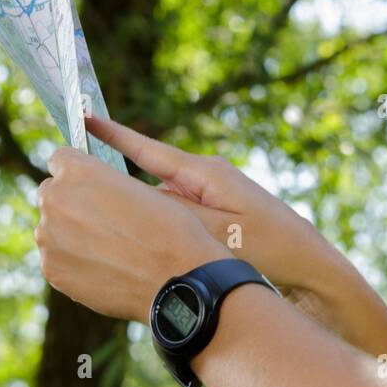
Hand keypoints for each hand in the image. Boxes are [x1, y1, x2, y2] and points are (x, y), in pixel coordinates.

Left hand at [35, 146, 231, 321]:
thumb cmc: (168, 227)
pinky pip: (56, 257)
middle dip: (71, 200)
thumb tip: (86, 189)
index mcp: (78, 170)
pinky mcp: (51, 269)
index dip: (78, 169)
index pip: (59, 158)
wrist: (176, 277)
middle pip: (51, 193)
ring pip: (52, 227)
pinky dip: (74, 259)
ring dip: (71, 231)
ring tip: (108, 246)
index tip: (91, 182)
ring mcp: (49, 237)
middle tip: (103, 217)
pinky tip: (104, 264)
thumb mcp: (139, 187)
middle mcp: (55, 199)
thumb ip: (104, 182)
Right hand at [84, 114, 372, 314]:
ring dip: (141, 220)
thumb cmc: (269, 248)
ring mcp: (210, 200)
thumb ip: (173, 213)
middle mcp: (205, 181)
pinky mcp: (215, 220)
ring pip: (159, 206)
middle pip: (147, 182)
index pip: (149, 149)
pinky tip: (146, 254)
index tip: (83, 116)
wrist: (310, 269)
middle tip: (77, 197)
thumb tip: (131, 197)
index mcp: (205, 173)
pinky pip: (174, 221)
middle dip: (116, 192)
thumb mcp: (216, 231)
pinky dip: (159, 233)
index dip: (113, 135)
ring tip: (112, 237)